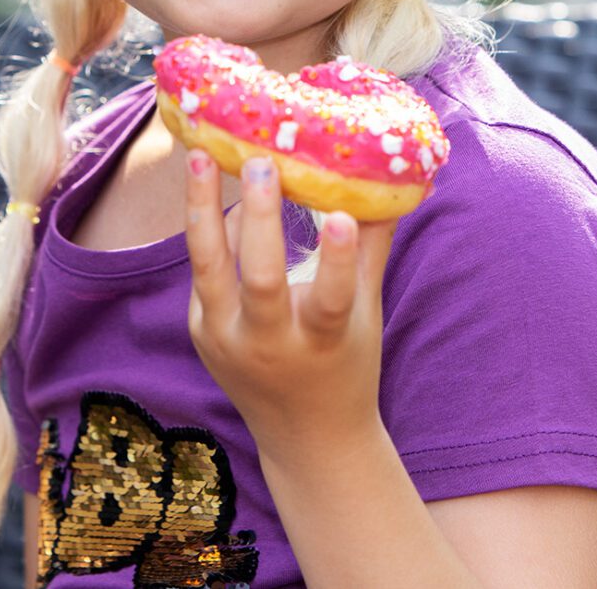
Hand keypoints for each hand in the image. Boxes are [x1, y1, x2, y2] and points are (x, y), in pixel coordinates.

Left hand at [183, 150, 395, 451]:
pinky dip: (211, 229)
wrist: (305, 439)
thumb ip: (372, 248)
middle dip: (260, 218)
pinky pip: (204, 271)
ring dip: (202, 209)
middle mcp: (269, 344)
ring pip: (208, 269)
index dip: (337, 260)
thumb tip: (396, 182)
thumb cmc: (346, 363)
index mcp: (321, 341)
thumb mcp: (366, 314)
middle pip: (259, 280)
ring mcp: (225, 339)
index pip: (330, 301)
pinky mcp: (199, 331)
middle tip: (264, 162)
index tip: (341, 215)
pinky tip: (210, 182)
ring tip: (200, 156)